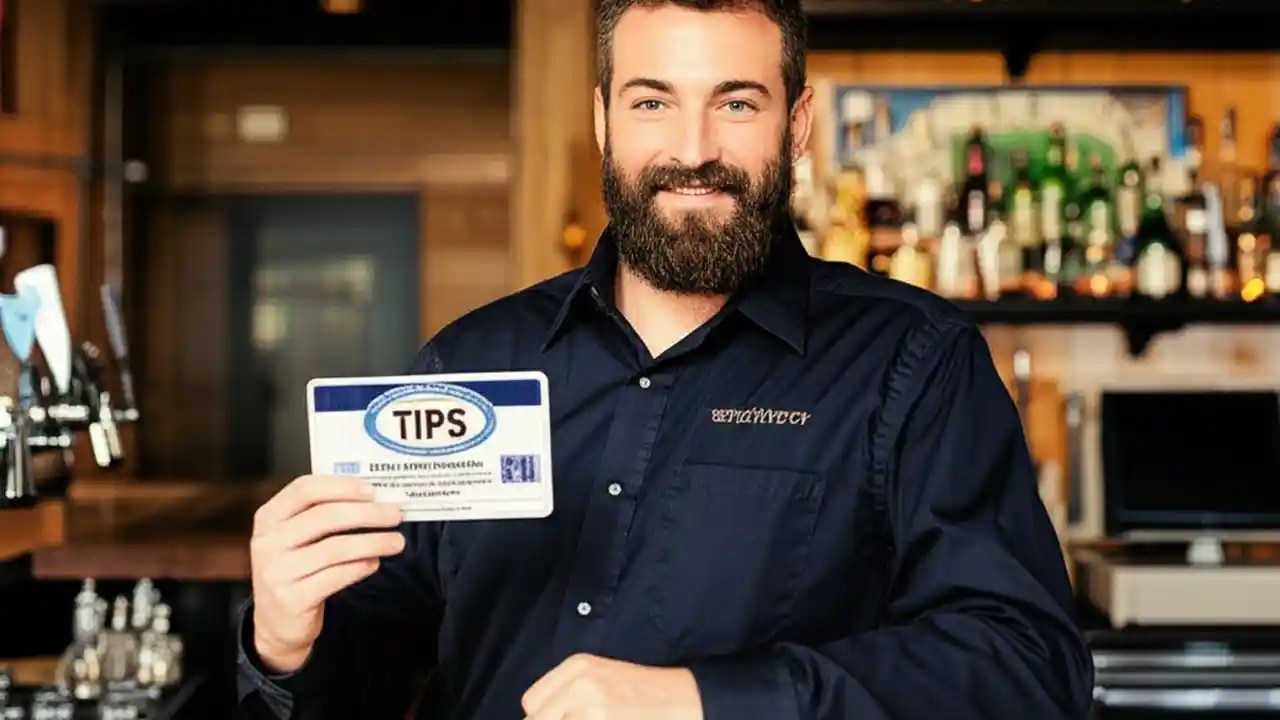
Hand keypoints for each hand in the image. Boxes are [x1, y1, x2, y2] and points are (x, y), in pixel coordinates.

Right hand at [249, 474, 404, 672]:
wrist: (275, 622)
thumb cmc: (295, 568)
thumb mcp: (294, 537)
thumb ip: (321, 513)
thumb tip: (373, 497)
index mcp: (269, 517)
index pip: (305, 489)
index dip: (341, 485)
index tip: (372, 490)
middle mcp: (268, 542)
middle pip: (325, 516)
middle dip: (367, 513)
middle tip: (395, 515)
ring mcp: (277, 572)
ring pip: (335, 548)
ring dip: (373, 542)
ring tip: (397, 542)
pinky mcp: (292, 599)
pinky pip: (336, 576)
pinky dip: (361, 567)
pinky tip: (375, 562)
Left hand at [521, 653, 702, 719]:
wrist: (681, 700)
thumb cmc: (642, 693)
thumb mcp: (599, 678)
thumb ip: (565, 693)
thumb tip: (535, 717)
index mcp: (577, 666)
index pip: (530, 702)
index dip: (543, 718)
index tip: (562, 718)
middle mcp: (580, 684)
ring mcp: (592, 709)